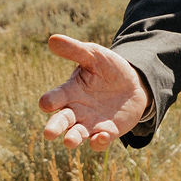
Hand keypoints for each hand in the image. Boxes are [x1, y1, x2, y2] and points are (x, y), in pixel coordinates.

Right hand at [39, 34, 150, 150]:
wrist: (133, 83)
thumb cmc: (108, 69)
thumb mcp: (94, 56)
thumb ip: (75, 50)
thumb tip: (52, 39)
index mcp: (69, 92)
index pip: (53, 99)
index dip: (49, 101)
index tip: (47, 103)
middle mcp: (75, 111)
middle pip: (60, 122)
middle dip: (54, 127)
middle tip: (49, 133)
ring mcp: (90, 123)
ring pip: (76, 136)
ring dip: (73, 139)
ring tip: (70, 141)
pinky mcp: (106, 132)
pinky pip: (99, 142)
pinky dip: (98, 142)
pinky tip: (102, 136)